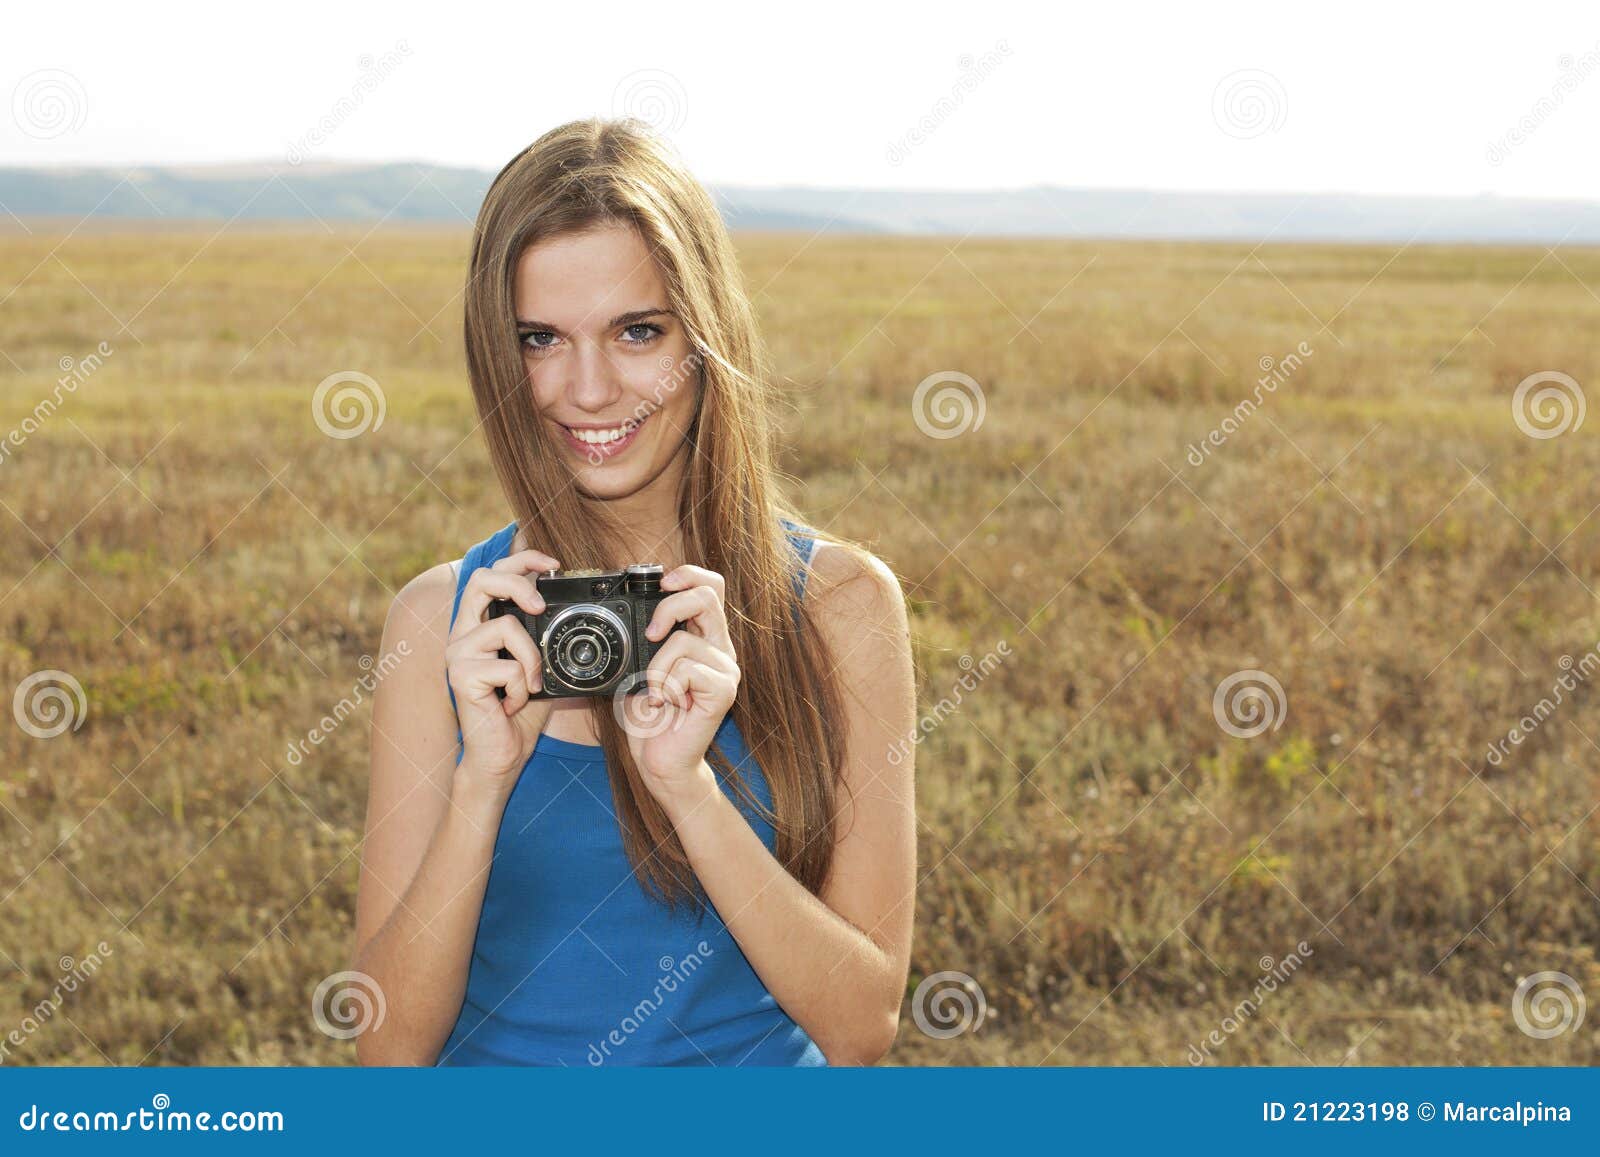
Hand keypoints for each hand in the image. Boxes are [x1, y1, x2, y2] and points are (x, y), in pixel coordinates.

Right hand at [446, 547, 560, 795]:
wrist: (502, 755)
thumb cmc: (520, 712)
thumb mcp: (541, 665)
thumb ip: (546, 638)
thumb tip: (580, 612)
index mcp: (481, 625)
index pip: (493, 573)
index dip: (521, 559)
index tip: (552, 565)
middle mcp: (463, 633)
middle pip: (481, 579)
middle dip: (518, 583)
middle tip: (540, 605)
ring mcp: (458, 653)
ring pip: (506, 627)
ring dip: (532, 659)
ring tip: (529, 686)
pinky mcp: (460, 675)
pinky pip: (508, 666)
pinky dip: (521, 688)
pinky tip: (512, 705)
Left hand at [617, 565, 739, 811]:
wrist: (660, 761)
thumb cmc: (649, 716)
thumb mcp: (639, 667)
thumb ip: (646, 639)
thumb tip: (630, 611)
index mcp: (704, 637)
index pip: (710, 586)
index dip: (689, 574)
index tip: (661, 582)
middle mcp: (720, 649)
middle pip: (707, 596)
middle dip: (670, 607)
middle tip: (650, 634)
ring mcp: (726, 669)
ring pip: (684, 641)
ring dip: (655, 669)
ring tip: (655, 694)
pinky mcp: (723, 691)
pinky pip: (687, 670)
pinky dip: (664, 687)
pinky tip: (666, 705)